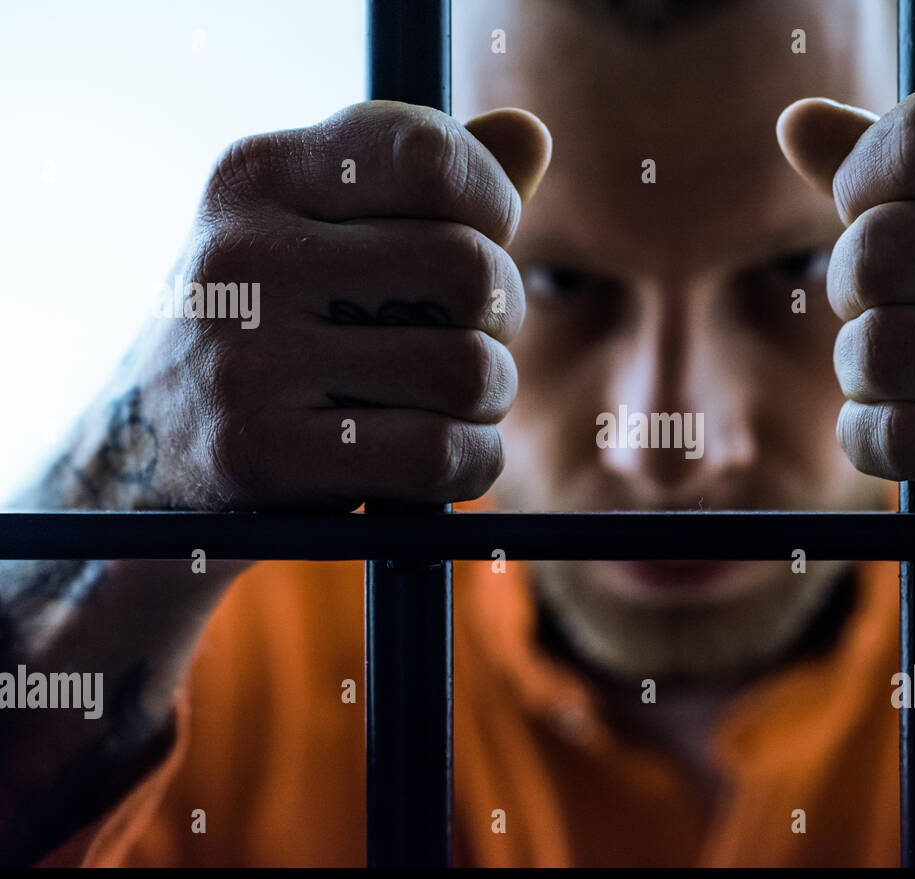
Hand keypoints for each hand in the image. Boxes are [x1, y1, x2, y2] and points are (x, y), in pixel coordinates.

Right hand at [108, 101, 550, 509]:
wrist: (142, 455)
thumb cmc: (272, 330)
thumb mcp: (322, 235)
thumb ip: (429, 188)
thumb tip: (530, 136)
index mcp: (258, 176)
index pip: (427, 152)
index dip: (492, 202)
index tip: (485, 239)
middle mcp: (243, 254)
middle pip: (470, 271)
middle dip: (501, 316)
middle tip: (467, 336)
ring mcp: (245, 358)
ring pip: (468, 369)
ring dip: (490, 397)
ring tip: (453, 400)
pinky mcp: (261, 455)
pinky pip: (440, 455)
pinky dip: (473, 462)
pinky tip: (446, 457)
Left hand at [777, 90, 914, 511]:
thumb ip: (907, 172)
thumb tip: (795, 123)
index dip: (860, 187)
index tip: (874, 224)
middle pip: (877, 254)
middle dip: (850, 295)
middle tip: (883, 315)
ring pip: (877, 351)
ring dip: (859, 376)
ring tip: (902, 379)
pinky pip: (894, 437)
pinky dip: (868, 439)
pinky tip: (907, 433)